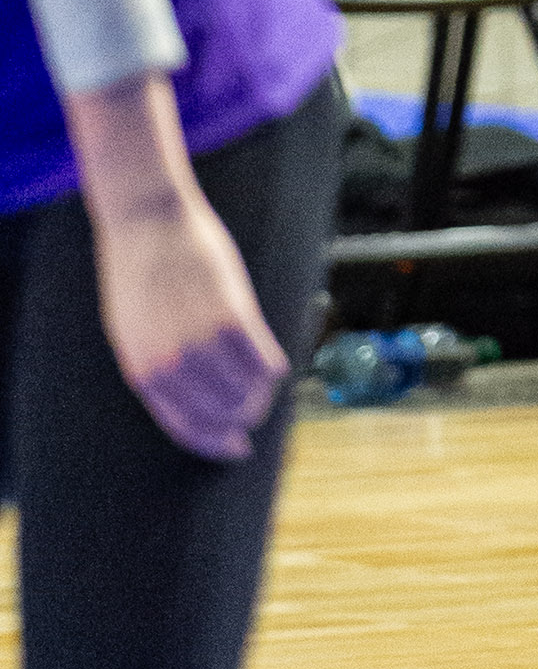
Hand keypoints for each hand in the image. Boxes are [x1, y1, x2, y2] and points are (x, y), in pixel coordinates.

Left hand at [93, 192, 289, 460]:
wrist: (147, 220)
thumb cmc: (139, 275)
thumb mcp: (133, 331)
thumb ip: (158, 368)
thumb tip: (193, 400)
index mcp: (143, 370)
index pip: (185, 425)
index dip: (213, 442)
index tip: (235, 447)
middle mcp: (172, 363)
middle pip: (221, 412)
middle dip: (241, 418)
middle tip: (255, 412)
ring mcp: (203, 339)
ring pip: (246, 390)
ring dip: (260, 395)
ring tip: (264, 386)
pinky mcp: (234, 313)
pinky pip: (264, 359)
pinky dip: (273, 368)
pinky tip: (274, 365)